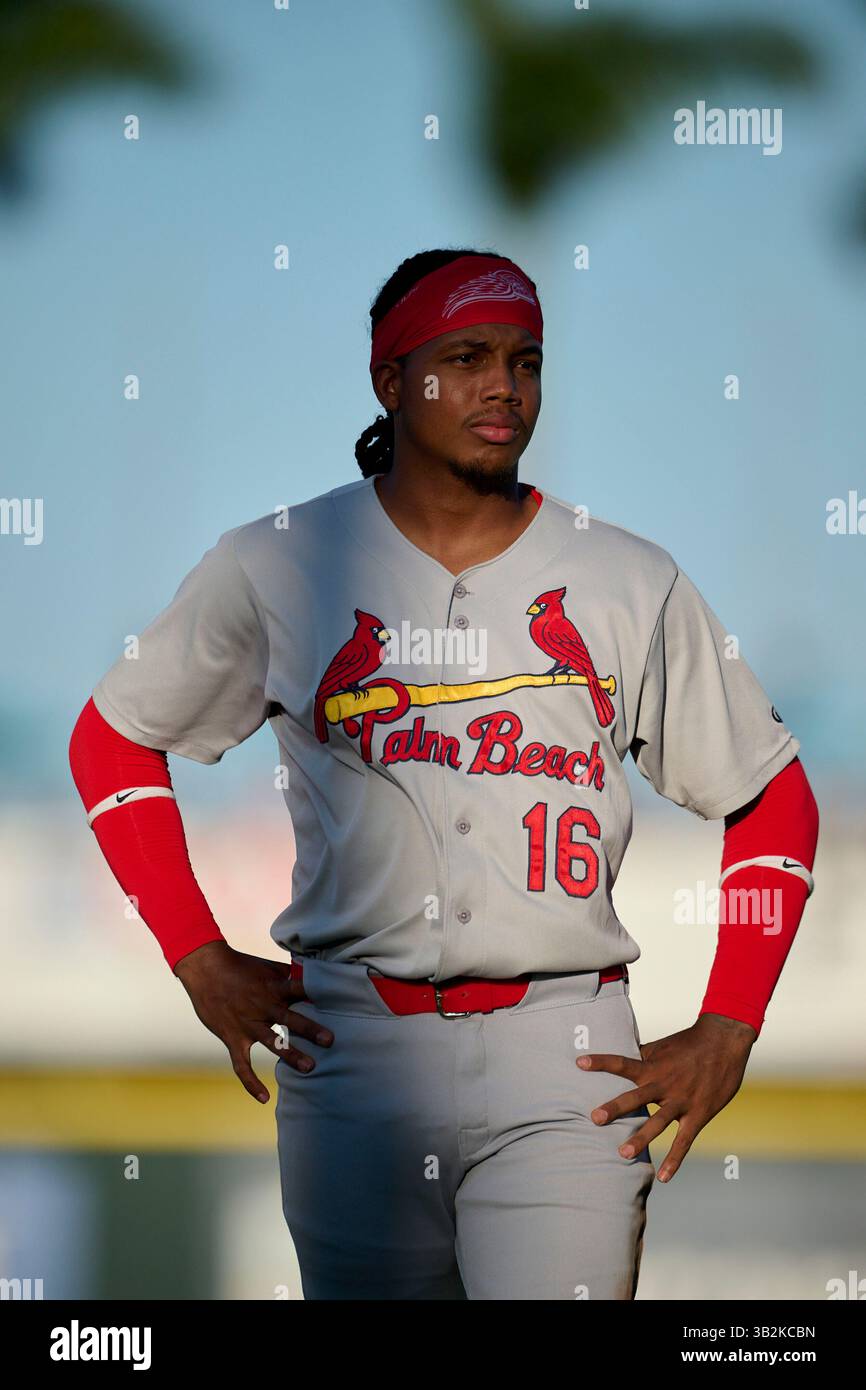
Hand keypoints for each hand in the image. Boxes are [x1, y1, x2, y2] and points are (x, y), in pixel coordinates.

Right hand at [173, 940, 332, 1103]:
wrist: (205, 970)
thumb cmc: (241, 966)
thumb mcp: (267, 967)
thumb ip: (289, 975)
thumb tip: (314, 975)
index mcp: (273, 987)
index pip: (299, 988)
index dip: (316, 993)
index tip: (337, 1000)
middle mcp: (262, 1006)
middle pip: (289, 1018)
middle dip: (309, 1029)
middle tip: (329, 1040)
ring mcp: (247, 1024)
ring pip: (271, 1042)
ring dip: (290, 1055)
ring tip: (310, 1068)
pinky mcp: (232, 1038)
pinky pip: (242, 1065)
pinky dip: (251, 1082)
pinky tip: (264, 1098)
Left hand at [575, 1012, 756, 1181]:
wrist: (724, 1041)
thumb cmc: (689, 1043)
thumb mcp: (662, 1046)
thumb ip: (640, 1056)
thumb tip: (617, 1057)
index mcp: (653, 1066)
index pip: (622, 1063)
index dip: (601, 1062)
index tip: (579, 1062)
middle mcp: (665, 1084)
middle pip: (636, 1097)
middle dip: (616, 1108)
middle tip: (595, 1118)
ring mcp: (682, 1101)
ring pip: (658, 1122)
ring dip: (640, 1138)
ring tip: (622, 1154)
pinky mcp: (698, 1115)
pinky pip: (684, 1142)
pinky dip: (674, 1161)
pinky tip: (663, 1178)